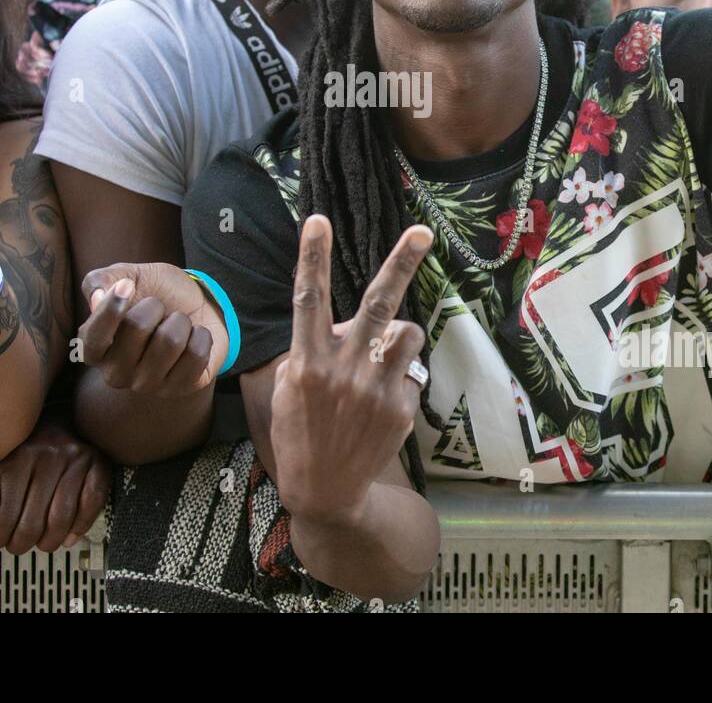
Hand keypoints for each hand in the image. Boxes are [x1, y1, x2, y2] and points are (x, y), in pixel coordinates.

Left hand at [0, 414, 110, 552]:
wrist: (61, 413)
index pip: (6, 513)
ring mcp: (77, 461)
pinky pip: (92, 504)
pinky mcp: (98, 464)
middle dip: (20, 544)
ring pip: (61, 518)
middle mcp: (50, 458)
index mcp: (20, 457)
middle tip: (16, 546)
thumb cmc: (23, 440)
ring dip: (49, 542)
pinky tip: (68, 536)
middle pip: (33, 521)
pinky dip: (80, 526)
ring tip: (40, 544)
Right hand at [78, 262, 227, 395]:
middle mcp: (115, 373)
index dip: (112, 307)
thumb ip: (100, 281)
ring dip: (180, 320)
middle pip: (137, 326)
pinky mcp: (179, 388)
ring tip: (177, 324)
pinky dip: (201, 336)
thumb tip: (96, 300)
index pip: (93, 336)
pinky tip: (193, 338)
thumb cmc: (154, 292)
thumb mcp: (126, 276)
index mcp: (94, 348)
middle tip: (159, 309)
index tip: (128, 285)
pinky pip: (196, 354)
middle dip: (155, 305)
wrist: (195, 306)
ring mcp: (148, 385)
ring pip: (171, 341)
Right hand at [269, 215, 431, 524]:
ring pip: (406, 333)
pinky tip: (377, 407)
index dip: (312, 257)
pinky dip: (396, 381)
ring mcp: (375, 390)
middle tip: (422, 231)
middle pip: (377, 305)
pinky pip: (408, 373)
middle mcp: (343, 371)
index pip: (308, 299)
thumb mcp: (288, 388)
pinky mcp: (400, 409)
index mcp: (306, 362)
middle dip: (401, 264)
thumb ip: (316, 349)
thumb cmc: (301, 431)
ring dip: (398, 335)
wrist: (325, 491)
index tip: (317, 220)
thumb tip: (350, 323)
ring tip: (381, 354)